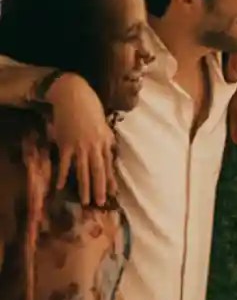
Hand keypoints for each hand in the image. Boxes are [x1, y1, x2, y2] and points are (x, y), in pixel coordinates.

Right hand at [45, 73, 115, 206]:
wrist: (73, 96)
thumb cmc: (90, 107)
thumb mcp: (104, 124)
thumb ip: (106, 139)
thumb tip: (110, 150)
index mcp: (105, 142)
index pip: (109, 165)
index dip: (111, 180)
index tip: (114, 193)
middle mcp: (94, 146)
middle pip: (98, 171)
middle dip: (100, 188)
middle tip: (101, 203)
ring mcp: (80, 146)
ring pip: (83, 170)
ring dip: (84, 187)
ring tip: (85, 200)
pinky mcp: (65, 144)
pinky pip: (64, 163)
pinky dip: (62, 174)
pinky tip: (60, 186)